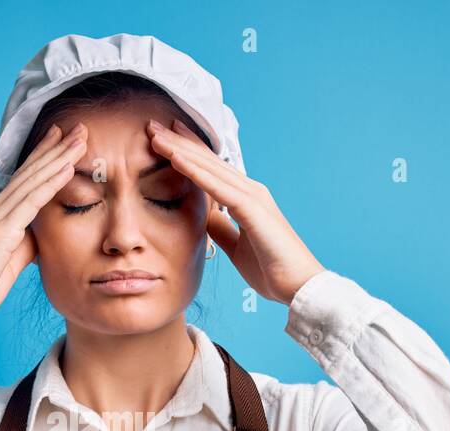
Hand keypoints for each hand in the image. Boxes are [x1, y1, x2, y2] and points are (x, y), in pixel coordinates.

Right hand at [0, 122, 89, 341]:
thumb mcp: (10, 261)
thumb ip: (26, 243)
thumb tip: (42, 233)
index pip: (24, 180)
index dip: (44, 157)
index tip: (61, 139)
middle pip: (30, 172)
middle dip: (56, 148)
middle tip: (79, 127)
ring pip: (33, 180)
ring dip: (59, 157)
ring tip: (80, 138)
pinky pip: (30, 202)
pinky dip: (50, 183)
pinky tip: (66, 168)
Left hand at [147, 117, 323, 305]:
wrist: (297, 286)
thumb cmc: (271, 269)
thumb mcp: (236, 247)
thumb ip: (221, 228)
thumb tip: (204, 216)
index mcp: (246, 199)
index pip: (211, 169)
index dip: (187, 152)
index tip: (163, 139)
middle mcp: (249, 190)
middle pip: (208, 160)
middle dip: (179, 141)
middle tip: (151, 124)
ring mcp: (252, 196)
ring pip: (209, 167)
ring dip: (181, 149)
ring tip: (155, 135)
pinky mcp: (252, 208)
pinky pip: (217, 186)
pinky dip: (195, 171)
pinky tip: (175, 158)